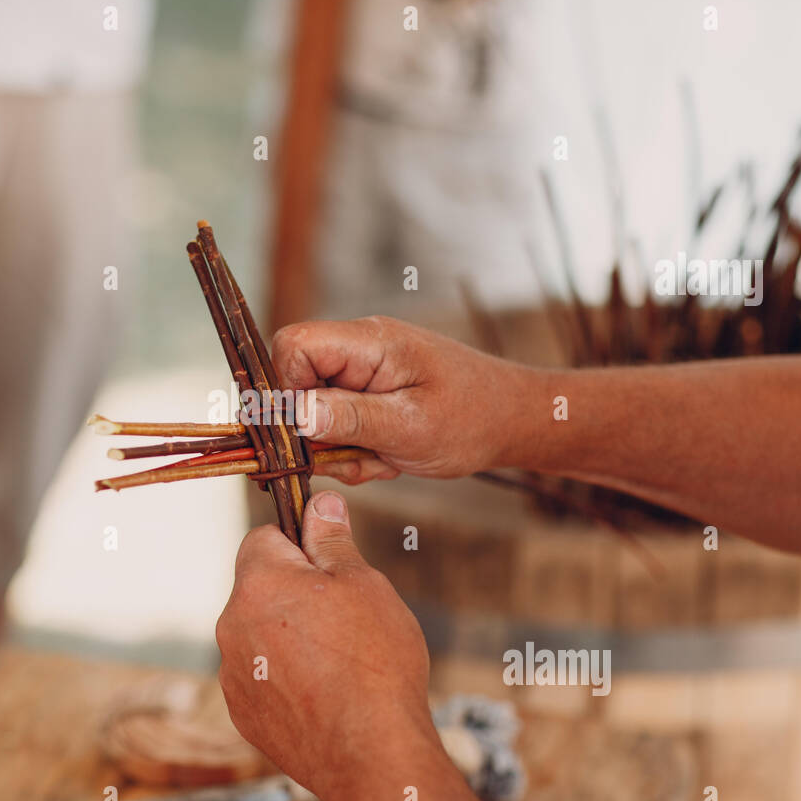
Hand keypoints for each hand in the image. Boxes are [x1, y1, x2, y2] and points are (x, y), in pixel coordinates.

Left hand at [216, 490, 435, 795]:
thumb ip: (332, 540)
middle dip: (295, 595)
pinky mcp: (242, 713)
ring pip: (259, 635)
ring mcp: (233, 674)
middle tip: (344, 618)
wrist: (369, 752)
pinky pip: (261, 678)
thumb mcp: (364, 583)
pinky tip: (324, 694)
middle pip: (260, 590)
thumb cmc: (373, 661)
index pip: (262, 538)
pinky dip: (286, 679)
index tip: (327, 564)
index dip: (298, 544)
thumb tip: (321, 503)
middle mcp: (232, 625)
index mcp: (258, 583)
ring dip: (289, 638)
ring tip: (338, 663)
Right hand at [274, 315, 533, 482]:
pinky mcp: (369, 392)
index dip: (287, 390)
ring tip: (383, 458)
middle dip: (318, 432)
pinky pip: (336, 422)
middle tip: (361, 456)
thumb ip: (349, 418)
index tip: (312, 432)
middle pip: (296, 383)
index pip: (293, 345)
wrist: (513, 421)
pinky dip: (354, 448)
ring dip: (339, 447)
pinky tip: (387, 456)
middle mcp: (359, 349)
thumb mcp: (410, 427)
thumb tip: (292, 412)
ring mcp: (363, 371)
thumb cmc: (473, 419)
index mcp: (368, 342)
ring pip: (313, 411)